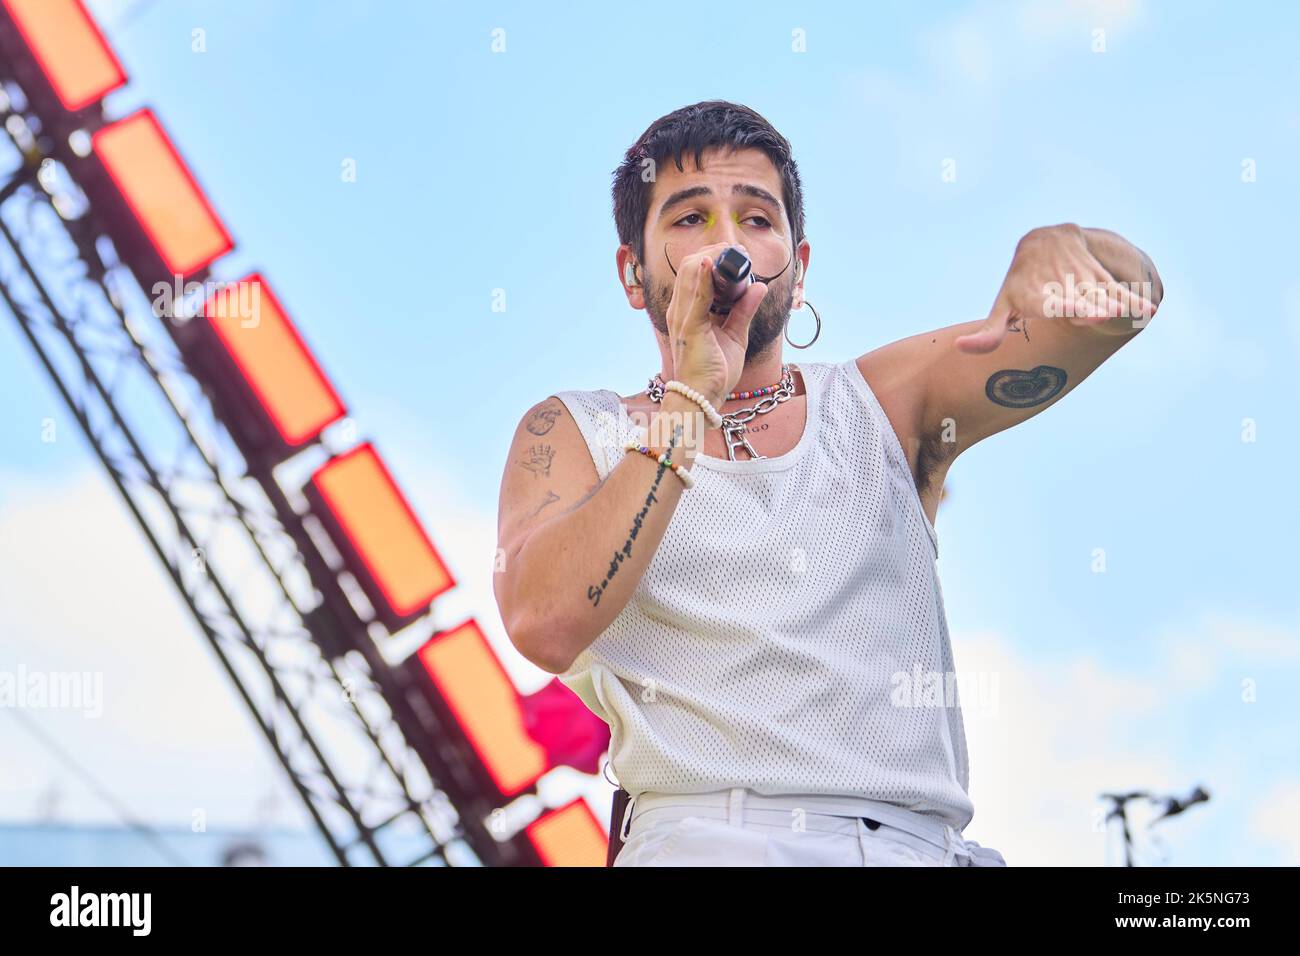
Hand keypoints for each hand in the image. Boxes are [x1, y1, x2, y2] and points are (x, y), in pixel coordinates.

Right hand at [665, 242, 768, 405]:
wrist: (702, 398)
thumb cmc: (713, 372)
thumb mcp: (735, 335)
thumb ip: (744, 310)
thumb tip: (758, 286)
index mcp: (687, 310)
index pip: (693, 271)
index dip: (714, 256)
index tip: (736, 253)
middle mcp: (680, 309)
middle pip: (690, 265)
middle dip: (714, 251)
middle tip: (737, 250)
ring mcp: (682, 317)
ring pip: (689, 272)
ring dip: (712, 257)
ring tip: (731, 252)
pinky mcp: (689, 327)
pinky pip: (695, 296)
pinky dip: (703, 277)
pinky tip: (711, 262)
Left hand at [954, 223, 1158, 353]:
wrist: (1048, 241)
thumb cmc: (1022, 284)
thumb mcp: (1004, 304)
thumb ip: (989, 332)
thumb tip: (961, 348)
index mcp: (1035, 294)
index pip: (1047, 303)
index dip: (1059, 307)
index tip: (1071, 311)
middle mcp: (1062, 285)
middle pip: (1078, 298)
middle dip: (1089, 306)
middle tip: (1101, 315)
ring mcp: (1084, 279)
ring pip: (1100, 293)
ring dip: (1114, 302)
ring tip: (1129, 313)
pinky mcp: (1101, 277)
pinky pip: (1118, 289)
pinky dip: (1132, 298)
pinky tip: (1149, 310)